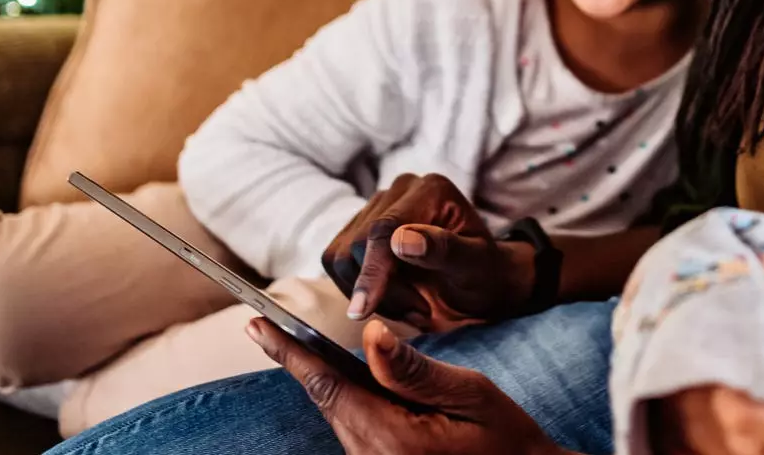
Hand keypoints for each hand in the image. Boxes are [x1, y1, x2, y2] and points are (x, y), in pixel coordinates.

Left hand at [249, 317, 572, 454]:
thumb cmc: (507, 440)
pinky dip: (345, 398)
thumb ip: (414, 369)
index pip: (328, 386)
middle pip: (327, 399)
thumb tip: (371, 335)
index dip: (289, 352)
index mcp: (392, 438)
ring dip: (323, 379)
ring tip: (296, 342)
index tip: (256, 324)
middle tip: (264, 324)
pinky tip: (344, 377)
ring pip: (339, 412)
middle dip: (299, 360)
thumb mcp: (471, 395)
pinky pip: (354, 426)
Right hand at [322, 173, 536, 329]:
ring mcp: (376, 206)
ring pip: (342, 257)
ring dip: (373, 294)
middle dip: (384, 290)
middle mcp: (400, 189)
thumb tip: (402, 240)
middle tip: (422, 312)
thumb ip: (443, 249)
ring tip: (413, 307)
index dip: (372, 271)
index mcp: (431, 190)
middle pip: (358, 245)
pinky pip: (338, 264)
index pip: (384, 229)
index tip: (363, 310)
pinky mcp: (359, 227)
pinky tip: (395, 300)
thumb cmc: (483, 274)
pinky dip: (361, 291)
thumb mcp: (475, 266)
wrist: (477, 281)